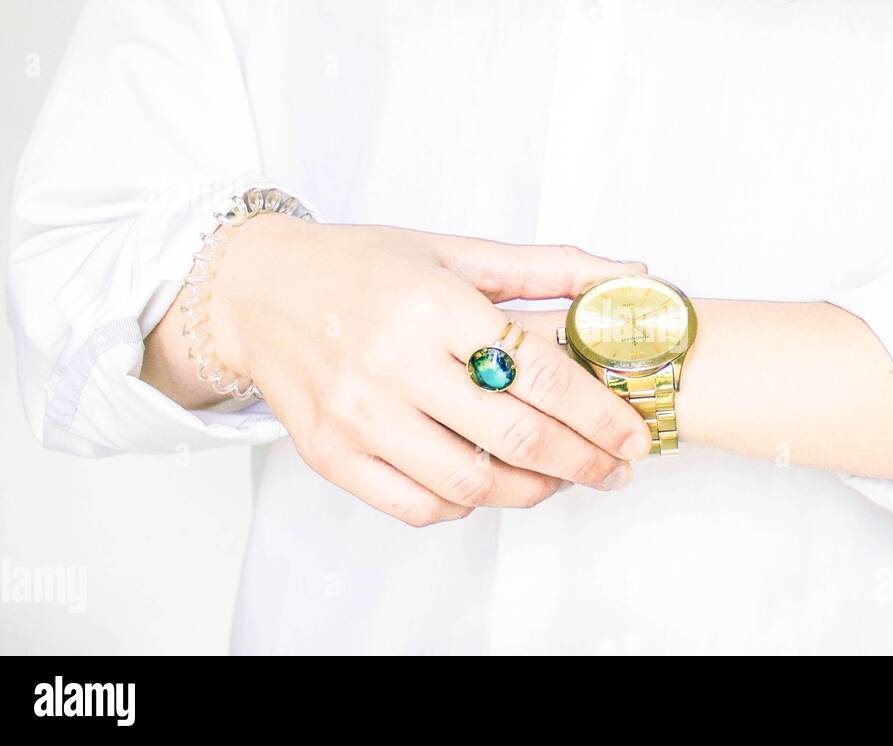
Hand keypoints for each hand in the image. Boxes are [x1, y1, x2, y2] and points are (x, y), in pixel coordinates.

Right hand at [195, 214, 650, 525]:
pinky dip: (466, 506)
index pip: (539, 373)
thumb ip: (549, 267)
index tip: (634, 434)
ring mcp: (358, 415)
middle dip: (584, 463)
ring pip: (470, 484)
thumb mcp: (458, 251)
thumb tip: (631, 278)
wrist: (258, 290)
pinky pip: (417, 506)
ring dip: (532, 492)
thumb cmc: (364, 267)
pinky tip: (489, 484)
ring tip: (561, 479)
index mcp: (434, 305)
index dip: (599, 414)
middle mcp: (393, 363)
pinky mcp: (330, 455)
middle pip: (515, 437)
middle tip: (617, 470)